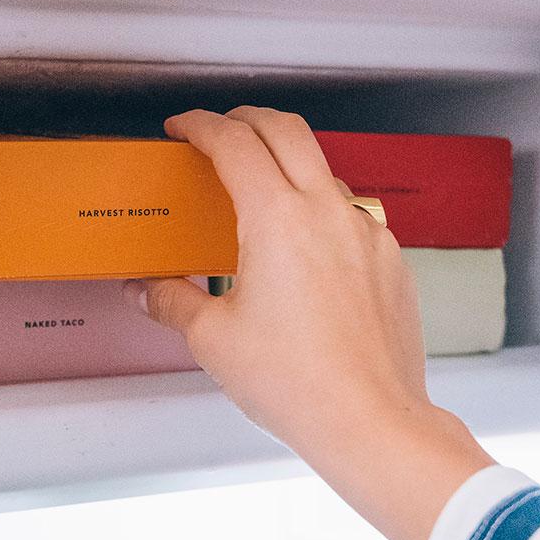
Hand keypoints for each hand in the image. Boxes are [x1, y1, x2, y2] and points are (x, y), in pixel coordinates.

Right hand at [126, 107, 493, 539]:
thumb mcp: (214, 341)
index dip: (201, 126)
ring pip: (324, 171)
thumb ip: (173, 301)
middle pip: (286, 131)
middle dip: (247, 119)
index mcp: (278, 218)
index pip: (234, 143)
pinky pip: (352, 215)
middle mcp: (328, 212)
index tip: (184, 128)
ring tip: (263, 192)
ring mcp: (366, 232)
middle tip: (221, 131)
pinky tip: (306, 246)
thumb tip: (149, 289)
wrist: (370, 420)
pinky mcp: (390, 260)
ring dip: (288, 165)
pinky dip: (322, 211)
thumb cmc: (298, 384)